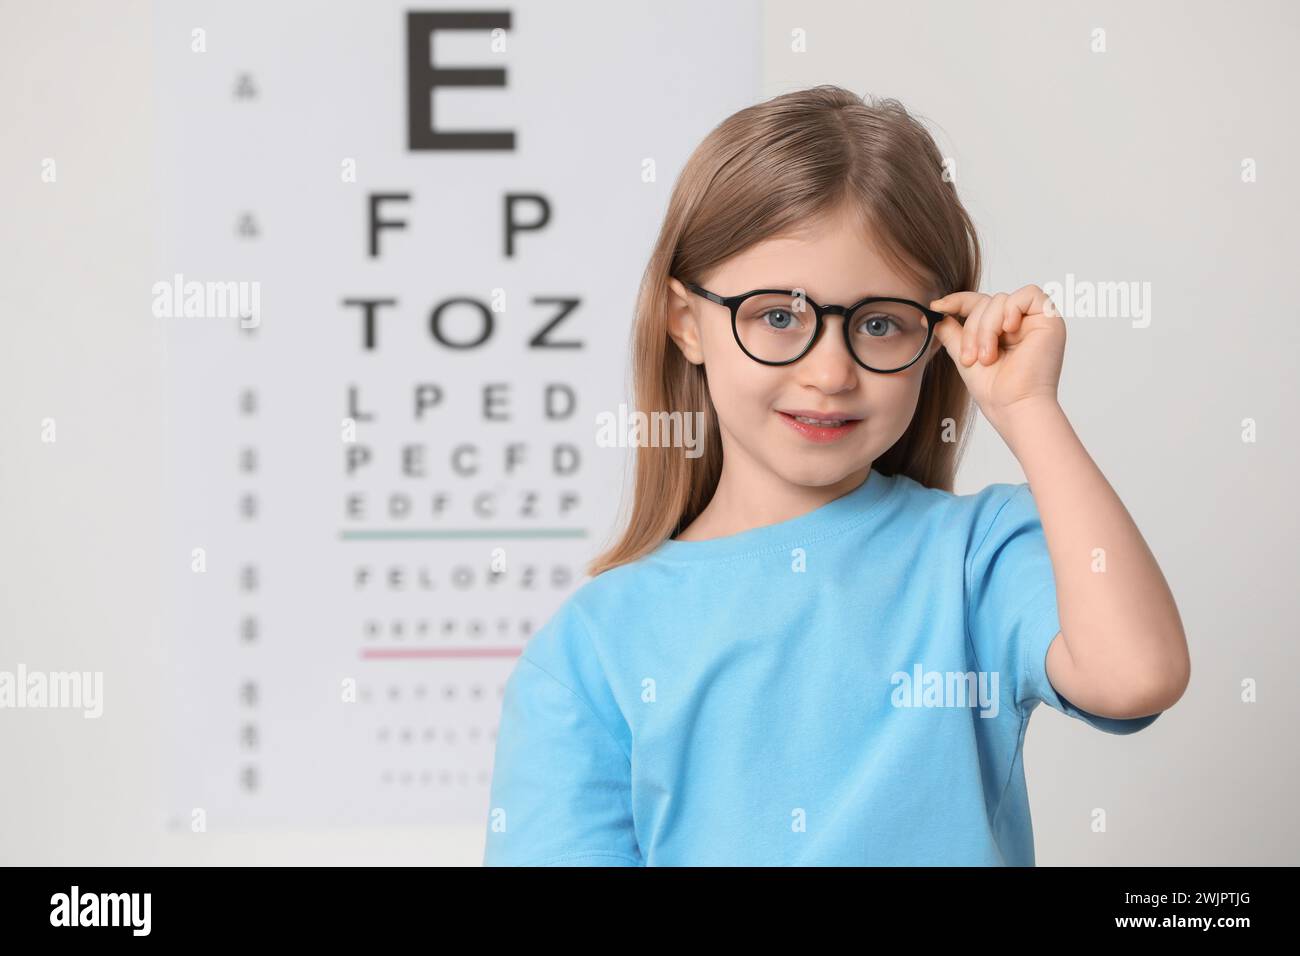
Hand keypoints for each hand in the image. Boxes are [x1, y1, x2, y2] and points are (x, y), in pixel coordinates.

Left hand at [929, 285, 1065, 434]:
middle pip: (988, 301)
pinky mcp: (1051, 320)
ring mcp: (1036, 321)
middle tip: (971, 358)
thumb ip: (952, 333)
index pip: (979, 303)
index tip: (936, 307)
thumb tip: (932, 314)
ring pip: (1002, 299)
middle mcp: (1020, 323)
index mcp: (1002, 331)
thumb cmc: (994, 390)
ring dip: (987, 328)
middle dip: (973, 328)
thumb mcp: (965, 355)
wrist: (1013, 407)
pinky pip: (1030, 294)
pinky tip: (1008, 330)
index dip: (957, 301)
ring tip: (988, 357)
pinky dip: (1012, 310)